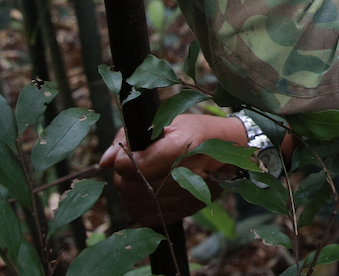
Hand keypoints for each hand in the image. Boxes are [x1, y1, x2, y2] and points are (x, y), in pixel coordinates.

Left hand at [99, 113, 248, 225]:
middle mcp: (187, 174)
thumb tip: (105, 162)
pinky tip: (146, 192)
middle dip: (122, 175)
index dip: (123, 159)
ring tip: (137, 177)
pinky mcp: (186, 211)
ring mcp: (187, 196)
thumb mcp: (167, 121)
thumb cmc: (196, 131)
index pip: (137, 164)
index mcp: (183, 145)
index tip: (125, 153)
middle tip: (128, 164)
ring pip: (135, 204)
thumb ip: (131, 136)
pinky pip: (147, 217)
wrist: (233, 151)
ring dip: (128, 191)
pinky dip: (139, 206)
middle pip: (132, 186)